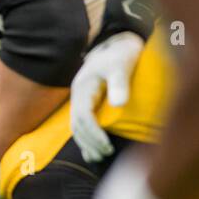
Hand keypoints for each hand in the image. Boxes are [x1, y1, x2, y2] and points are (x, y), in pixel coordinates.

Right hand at [70, 31, 144, 162]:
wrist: (117, 43)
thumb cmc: (121, 54)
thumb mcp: (121, 66)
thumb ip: (119, 84)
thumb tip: (119, 104)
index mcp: (83, 88)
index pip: (83, 116)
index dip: (93, 133)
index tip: (107, 146)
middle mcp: (78, 95)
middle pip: (77, 124)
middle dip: (90, 141)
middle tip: (107, 153)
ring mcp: (80, 98)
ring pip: (76, 125)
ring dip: (86, 142)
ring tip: (99, 156)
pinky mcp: (87, 101)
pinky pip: (81, 123)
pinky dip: (85, 138)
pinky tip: (92, 150)